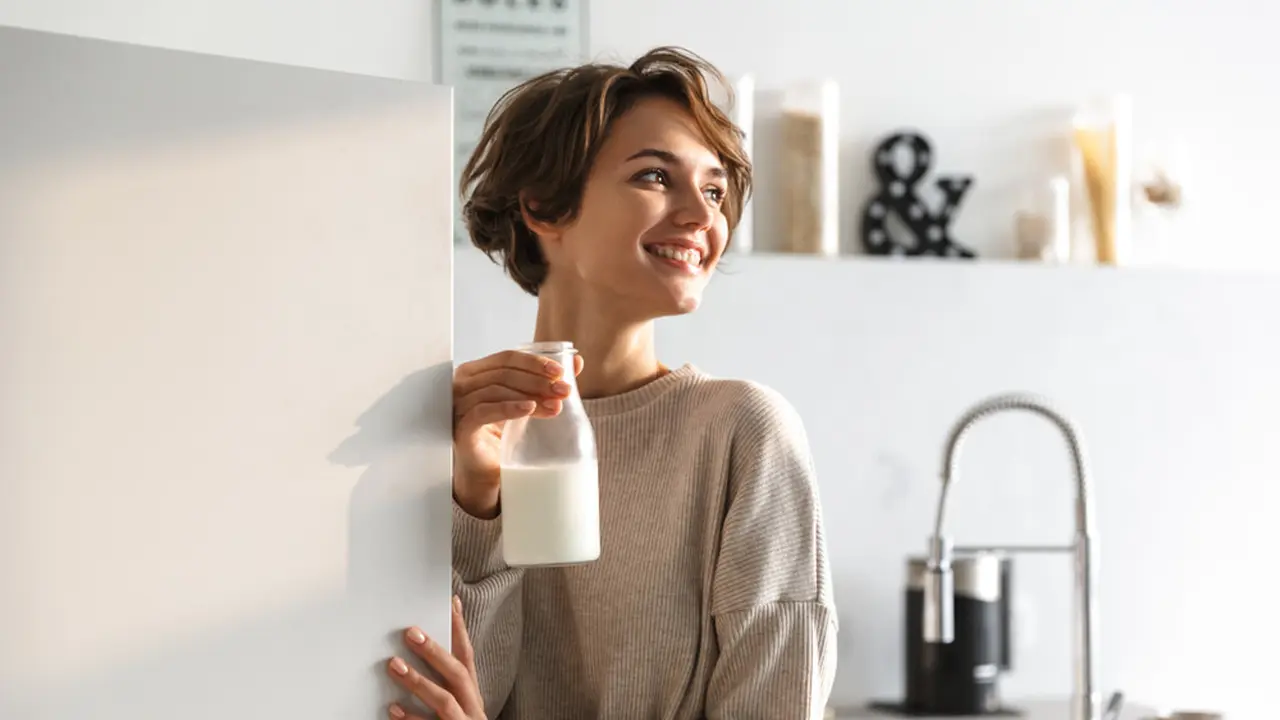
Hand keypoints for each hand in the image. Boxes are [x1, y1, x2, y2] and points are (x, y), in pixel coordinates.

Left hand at [386, 596, 483, 719]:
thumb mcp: (453, 707)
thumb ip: (441, 685)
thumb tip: (410, 656)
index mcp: (472, 697)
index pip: (468, 657)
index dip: (460, 629)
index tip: (450, 602)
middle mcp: (472, 711)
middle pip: (458, 675)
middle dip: (436, 653)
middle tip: (411, 632)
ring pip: (446, 702)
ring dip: (420, 682)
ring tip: (394, 665)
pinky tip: (392, 710)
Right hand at [452, 348, 583, 517]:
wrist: (488, 471)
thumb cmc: (502, 433)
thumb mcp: (527, 402)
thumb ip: (547, 382)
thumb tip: (577, 363)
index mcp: (477, 372)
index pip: (507, 358)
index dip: (535, 362)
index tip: (560, 372)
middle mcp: (464, 384)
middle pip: (504, 373)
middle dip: (538, 381)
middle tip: (563, 391)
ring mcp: (460, 405)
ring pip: (496, 389)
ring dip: (529, 395)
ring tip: (554, 406)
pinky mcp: (461, 427)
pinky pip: (483, 411)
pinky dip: (508, 407)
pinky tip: (529, 409)